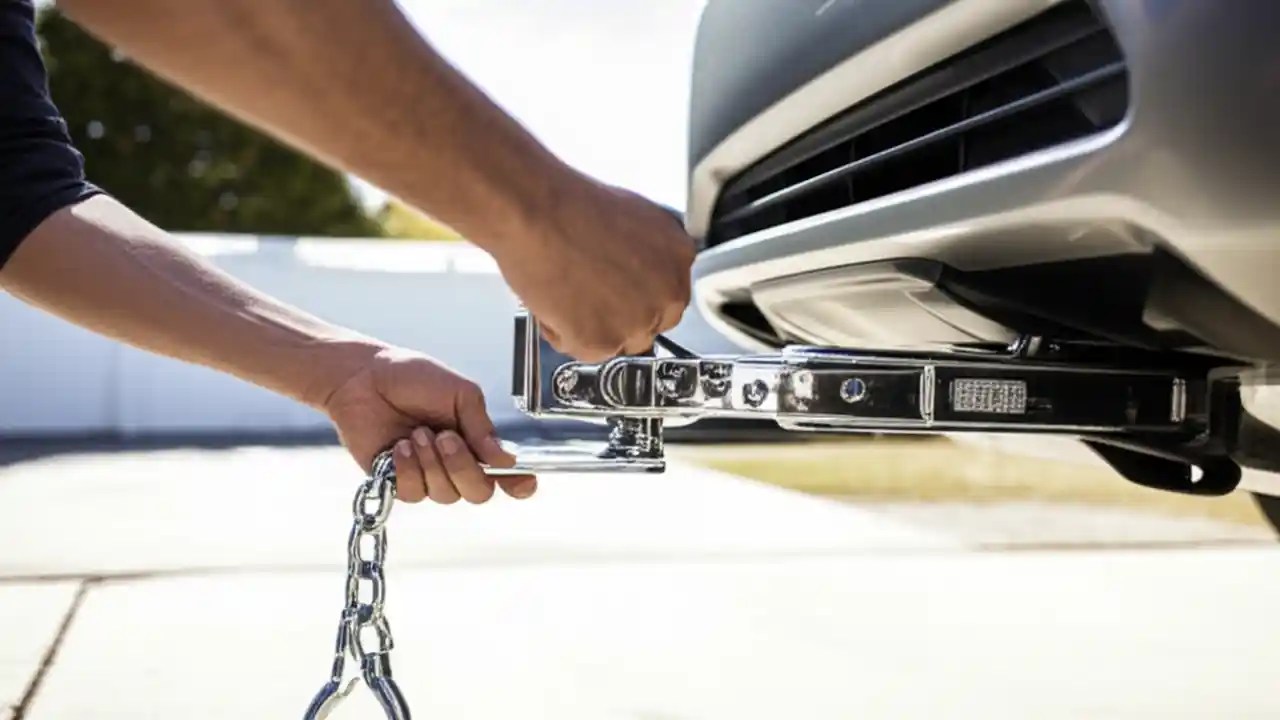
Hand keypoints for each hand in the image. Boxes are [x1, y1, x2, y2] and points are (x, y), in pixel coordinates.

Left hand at [322, 345, 535, 503]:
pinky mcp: (397, 482)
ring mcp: (427, 475)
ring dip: (432, 463)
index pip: (506, 473)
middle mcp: (455, 463)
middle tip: (444, 437)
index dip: (518, 484)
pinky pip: (414, 493)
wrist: (363, 378)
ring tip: (416, 433)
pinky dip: (408, 468)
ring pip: (446, 495)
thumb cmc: (411, 377)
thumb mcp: (458, 392)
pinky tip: (399, 446)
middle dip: (463, 467)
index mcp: (476, 441)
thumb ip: (481, 427)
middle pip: (478, 493)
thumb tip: (505, 460)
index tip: (523, 484)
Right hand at [496, 178, 694, 360]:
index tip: (617, 292)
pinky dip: (562, 333)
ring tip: (565, 291)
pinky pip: (582, 350)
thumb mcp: (631, 216)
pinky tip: (552, 300)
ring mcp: (638, 321)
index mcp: (679, 255)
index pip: (669, 295)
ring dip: (591, 327)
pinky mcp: (603, 341)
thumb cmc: (569, 205)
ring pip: (617, 342)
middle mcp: (668, 292)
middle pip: (649, 326)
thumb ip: (646, 252)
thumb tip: (635, 270)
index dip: (637, 296)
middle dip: (619, 318)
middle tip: (587, 296)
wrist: (536, 211)